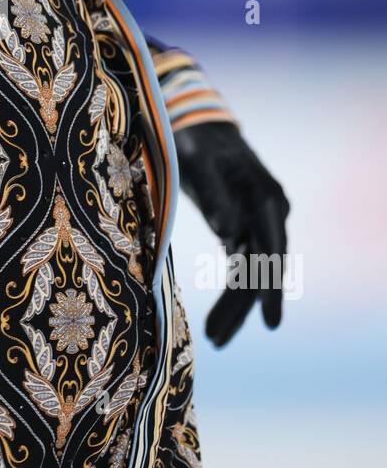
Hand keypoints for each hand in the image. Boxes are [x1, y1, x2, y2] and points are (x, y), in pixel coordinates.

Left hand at [174, 121, 290, 347]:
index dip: (269, 288)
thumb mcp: (196, 159)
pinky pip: (240, 266)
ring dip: (234, 306)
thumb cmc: (196, 141)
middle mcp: (268, 214)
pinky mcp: (242, 228)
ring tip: (213, 338)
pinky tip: (218, 321)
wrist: (201, 127)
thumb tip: (227, 231)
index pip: (272, 250)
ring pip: (251, 272)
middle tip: (217, 339)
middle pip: (262, 269)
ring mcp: (258, 223)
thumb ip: (213, 192)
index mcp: (264, 197)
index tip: (269, 322)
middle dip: (242, 307)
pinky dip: (229, 291)